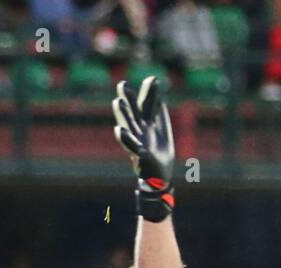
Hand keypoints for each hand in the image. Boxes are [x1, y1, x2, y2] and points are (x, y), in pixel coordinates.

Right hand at [111, 77, 175, 221]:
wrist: (160, 177)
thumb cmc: (159, 153)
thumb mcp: (162, 130)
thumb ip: (159, 114)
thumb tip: (159, 96)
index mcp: (146, 123)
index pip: (146, 104)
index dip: (149, 93)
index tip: (153, 79)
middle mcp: (139, 131)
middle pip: (133, 112)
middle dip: (128, 99)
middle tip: (122, 84)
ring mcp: (138, 143)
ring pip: (128, 126)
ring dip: (123, 115)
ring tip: (118, 102)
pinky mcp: (140, 156)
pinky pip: (132, 147)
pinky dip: (127, 139)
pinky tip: (120, 130)